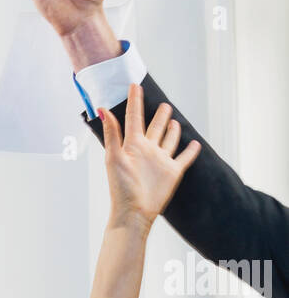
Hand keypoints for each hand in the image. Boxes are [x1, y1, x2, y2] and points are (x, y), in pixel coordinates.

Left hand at [100, 83, 200, 225]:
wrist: (135, 212)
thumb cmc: (121, 187)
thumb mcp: (114, 157)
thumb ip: (112, 133)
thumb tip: (103, 109)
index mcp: (132, 145)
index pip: (133, 118)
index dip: (134, 101)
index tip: (134, 84)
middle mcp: (147, 150)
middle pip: (155, 127)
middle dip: (159, 116)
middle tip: (164, 104)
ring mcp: (161, 160)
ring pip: (169, 140)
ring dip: (172, 130)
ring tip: (174, 120)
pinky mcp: (173, 172)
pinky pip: (184, 157)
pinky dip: (190, 150)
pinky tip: (194, 143)